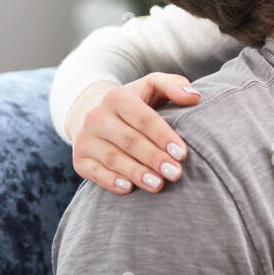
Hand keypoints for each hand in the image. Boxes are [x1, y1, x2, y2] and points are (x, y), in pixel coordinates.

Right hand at [67, 74, 199, 194]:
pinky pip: (94, 172)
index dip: (163, 136)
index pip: (143, 118)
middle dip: (154, 158)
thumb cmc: (134, 102)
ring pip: (113, 158)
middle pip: (129, 141)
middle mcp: (96, 117)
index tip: (182, 153)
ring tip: (158, 185)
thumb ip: (174, 86)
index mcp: (116, 97)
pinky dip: (110, 181)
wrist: (90, 111)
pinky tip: (128, 188)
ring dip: (136, 173)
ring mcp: (85, 139)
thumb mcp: (152, 86)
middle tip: (175, 173)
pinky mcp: (79, 159)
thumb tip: (195, 98)